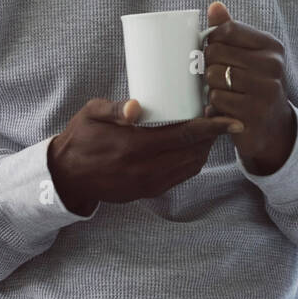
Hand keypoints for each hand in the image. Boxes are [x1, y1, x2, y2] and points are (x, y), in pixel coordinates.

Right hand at [47, 98, 243, 214]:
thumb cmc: (80, 138)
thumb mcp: (90, 114)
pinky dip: (192, 162)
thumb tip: (136, 106)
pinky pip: (179, 178)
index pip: (183, 136)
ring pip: (190, 167)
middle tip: (221, 117)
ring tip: (209, 131)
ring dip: (204, 150)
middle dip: (212, 136)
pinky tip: (193, 148)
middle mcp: (144, 169)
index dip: (211, 127)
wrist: (66, 176)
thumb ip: (114, 109)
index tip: (231, 120)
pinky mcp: (147, 192)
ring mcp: (147, 184)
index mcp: (132, 147)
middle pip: (193, 152)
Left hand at [200, 1, 296, 174]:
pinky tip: (224, 110)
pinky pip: (216, 100)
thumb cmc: (254, 86)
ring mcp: (267, 89)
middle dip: (208, 66)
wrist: (273, 128)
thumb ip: (231, 31)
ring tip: (222, 94)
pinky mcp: (255, 113)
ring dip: (210, 88)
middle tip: (216, 78)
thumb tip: (214, 5)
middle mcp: (274, 65)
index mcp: (272, 46)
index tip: (215, 54)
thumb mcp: (248, 56)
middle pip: (216, 52)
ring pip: (213, 76)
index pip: (228, 29)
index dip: (213, 40)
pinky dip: (213, 106)